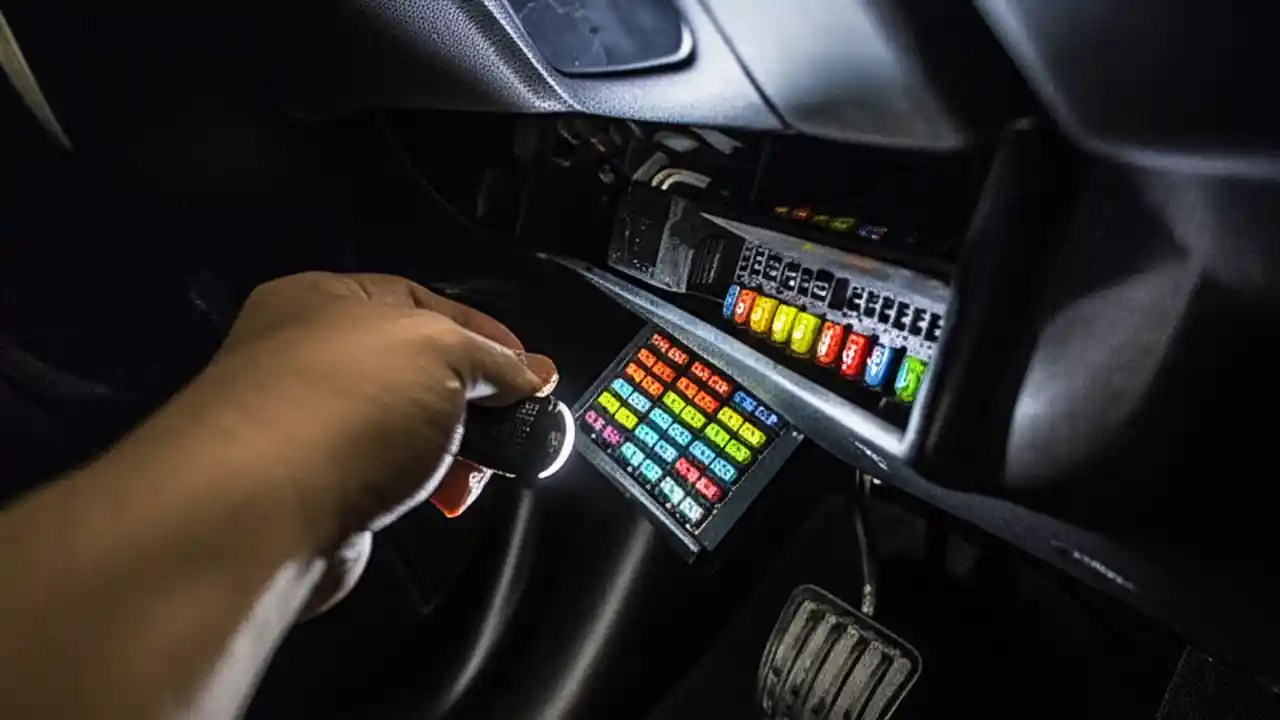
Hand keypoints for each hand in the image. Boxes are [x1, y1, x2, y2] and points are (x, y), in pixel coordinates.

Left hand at [189, 272, 556, 609]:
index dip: (484, 335)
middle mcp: (304, 356)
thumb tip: (529, 376)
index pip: (421, 301)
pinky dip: (419, 485)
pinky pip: (383, 477)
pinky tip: (439, 497)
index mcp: (324, 299)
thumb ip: (491, 359)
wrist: (258, 510)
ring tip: (476, 471)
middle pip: (414, 369)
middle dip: (472, 400)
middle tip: (519, 425)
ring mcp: (304, 426)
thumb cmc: (347, 403)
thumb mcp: (442, 350)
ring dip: (450, 449)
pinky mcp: (310, 491)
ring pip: (402, 428)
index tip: (531, 372)